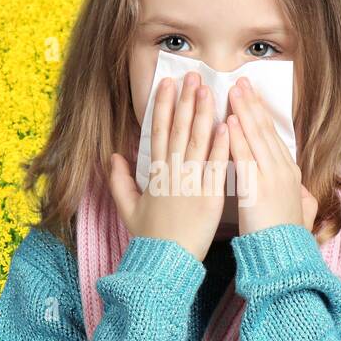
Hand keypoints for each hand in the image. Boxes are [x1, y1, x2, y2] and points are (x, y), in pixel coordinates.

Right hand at [109, 72, 228, 260]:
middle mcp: (172, 174)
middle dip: (185, 101)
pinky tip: (226, 126)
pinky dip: (221, 146)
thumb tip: (113, 157)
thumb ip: (119, 181)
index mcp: (154, 175)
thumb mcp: (127, 209)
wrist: (164, 263)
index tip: (167, 84)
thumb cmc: (149, 239)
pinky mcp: (209, 198)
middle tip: (192, 76)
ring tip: (209, 90)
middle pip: (178, 130)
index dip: (162, 106)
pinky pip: (216, 168)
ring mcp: (191, 185)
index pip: (158, 132)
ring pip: (197, 143)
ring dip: (203, 114)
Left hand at [227, 76, 315, 236]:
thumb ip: (301, 199)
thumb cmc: (288, 240)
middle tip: (240, 82)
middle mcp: (283, 170)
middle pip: (265, 130)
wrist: (286, 257)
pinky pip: (245, 157)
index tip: (252, 97)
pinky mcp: (257, 188)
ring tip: (233, 90)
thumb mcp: (301, 214)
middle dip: (252, 104)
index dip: (262, 115)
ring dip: (244, 111)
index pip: (273, 137)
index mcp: (290, 174)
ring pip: (256, 137)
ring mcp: (271, 177)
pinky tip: (229, 121)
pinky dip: (237, 137)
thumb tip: (304, 193)